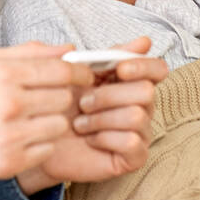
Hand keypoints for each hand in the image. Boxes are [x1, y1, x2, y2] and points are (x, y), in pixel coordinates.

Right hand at [0, 41, 94, 182]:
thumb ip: (29, 52)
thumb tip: (68, 48)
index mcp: (4, 74)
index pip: (61, 70)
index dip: (79, 72)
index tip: (84, 75)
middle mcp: (9, 104)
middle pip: (64, 98)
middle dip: (61, 97)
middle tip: (48, 100)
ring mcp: (10, 135)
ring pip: (60, 125)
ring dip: (52, 122)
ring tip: (32, 120)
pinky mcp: (10, 162)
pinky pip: (48, 149)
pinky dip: (40, 144)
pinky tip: (22, 138)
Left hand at [16, 36, 168, 190]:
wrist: (42, 139)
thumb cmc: (59, 105)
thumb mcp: (76, 73)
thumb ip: (106, 55)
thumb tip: (143, 41)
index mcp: (130, 83)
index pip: (158, 69)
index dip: (144, 66)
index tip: (120, 69)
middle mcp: (142, 106)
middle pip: (146, 91)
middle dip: (108, 95)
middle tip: (82, 103)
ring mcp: (141, 132)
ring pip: (137, 116)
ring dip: (100, 118)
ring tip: (79, 124)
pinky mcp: (134, 157)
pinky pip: (132, 142)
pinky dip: (104, 138)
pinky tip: (90, 140)